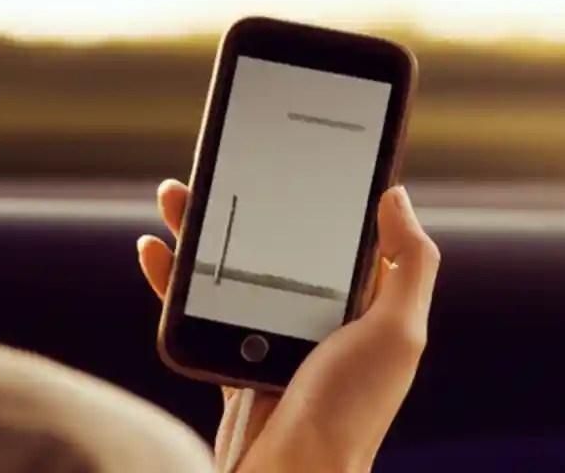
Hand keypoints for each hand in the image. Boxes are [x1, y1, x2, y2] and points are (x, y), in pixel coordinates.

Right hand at [137, 180, 439, 472]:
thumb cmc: (348, 413)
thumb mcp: (398, 333)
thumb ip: (410, 265)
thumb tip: (396, 196)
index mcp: (363, 306)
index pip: (338, 233)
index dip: (315, 191)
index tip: (288, 151)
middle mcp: (318, 317)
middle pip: (274, 243)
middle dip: (243, 202)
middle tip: (217, 167)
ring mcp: (272, 338)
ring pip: (230, 268)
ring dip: (200, 231)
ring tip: (177, 195)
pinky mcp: (231, 358)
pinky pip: (197, 307)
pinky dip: (173, 279)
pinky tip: (155, 250)